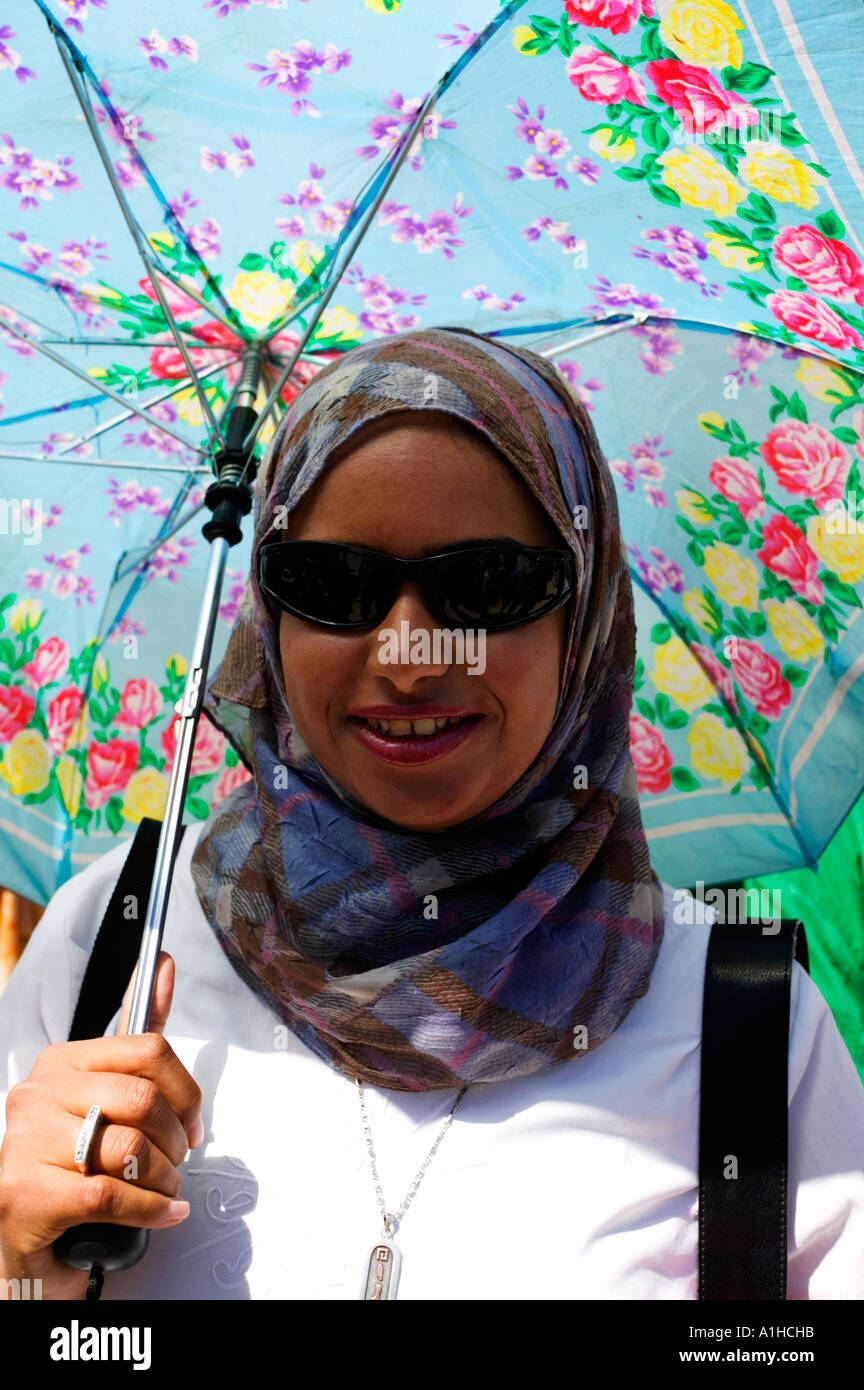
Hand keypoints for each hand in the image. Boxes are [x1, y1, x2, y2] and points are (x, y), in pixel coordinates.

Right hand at [0, 952, 201, 1298]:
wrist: (26, 1247)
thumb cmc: (71, 1170)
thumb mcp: (107, 1098)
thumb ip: (138, 1039)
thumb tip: (163, 963)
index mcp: (61, 1062)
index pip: (147, 1050)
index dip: (185, 1092)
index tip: (192, 1123)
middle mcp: (36, 1094)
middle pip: (142, 1100)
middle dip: (175, 1140)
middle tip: (177, 1163)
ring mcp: (23, 1143)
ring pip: (128, 1149)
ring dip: (163, 1180)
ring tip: (165, 1192)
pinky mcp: (22, 1194)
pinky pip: (111, 1194)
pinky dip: (149, 1210)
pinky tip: (161, 1214)